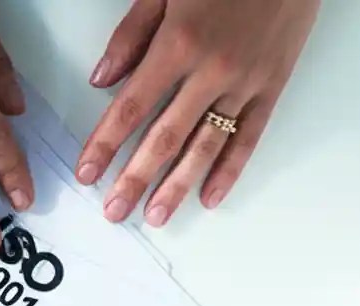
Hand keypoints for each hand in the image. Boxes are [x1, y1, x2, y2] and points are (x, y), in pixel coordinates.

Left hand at [78, 0, 320, 225]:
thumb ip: (131, 35)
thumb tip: (101, 80)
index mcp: (179, 44)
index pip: (131, 107)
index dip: (105, 144)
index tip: (87, 172)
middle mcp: (212, 71)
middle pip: (165, 138)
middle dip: (135, 179)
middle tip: (114, 211)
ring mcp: (246, 84)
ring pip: (206, 146)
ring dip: (177, 186)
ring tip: (155, 216)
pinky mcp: (273, 87)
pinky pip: (249, 137)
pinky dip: (229, 171)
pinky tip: (210, 197)